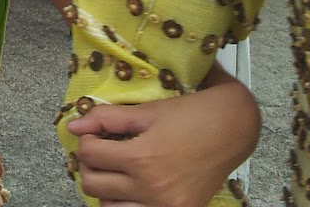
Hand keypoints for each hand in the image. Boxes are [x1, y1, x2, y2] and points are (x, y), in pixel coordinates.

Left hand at [66, 76, 260, 206]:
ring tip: (117, 170)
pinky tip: (132, 187)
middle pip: (93, 184)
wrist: (233, 129)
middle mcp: (152, 188)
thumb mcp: (147, 111)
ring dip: (106, 189)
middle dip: (91, 164)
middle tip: (101, 151)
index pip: (89, 154)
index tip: (94, 134)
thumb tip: (75, 124)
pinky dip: (127, 203)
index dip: (86, 140)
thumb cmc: (194, 115)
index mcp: (142, 158)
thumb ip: (107, 118)